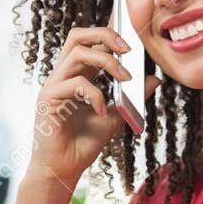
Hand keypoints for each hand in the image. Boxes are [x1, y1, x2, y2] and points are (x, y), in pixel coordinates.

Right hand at [28, 23, 159, 188]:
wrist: (64, 169)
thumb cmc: (83, 145)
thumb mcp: (116, 117)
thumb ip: (132, 98)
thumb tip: (154, 79)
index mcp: (76, 77)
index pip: (89, 43)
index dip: (108, 34)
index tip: (131, 34)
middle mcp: (62, 76)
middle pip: (77, 36)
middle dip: (105, 35)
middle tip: (129, 48)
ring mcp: (53, 86)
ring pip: (77, 53)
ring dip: (107, 62)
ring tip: (126, 79)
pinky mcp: (48, 99)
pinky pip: (75, 83)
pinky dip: (95, 94)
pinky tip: (103, 112)